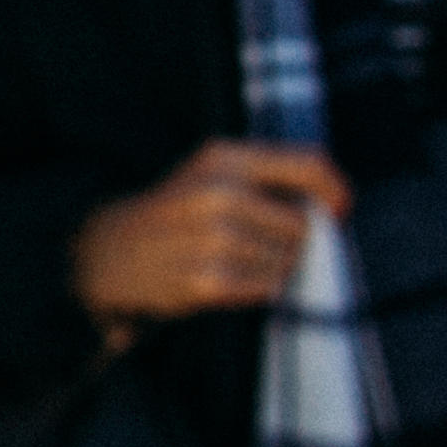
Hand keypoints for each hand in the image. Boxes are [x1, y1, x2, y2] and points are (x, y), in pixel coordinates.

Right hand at [73, 140, 350, 324]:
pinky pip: (267, 288)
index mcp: (224, 157)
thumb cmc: (177, 214)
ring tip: (239, 261)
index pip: (311, 165)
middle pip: (305, 224)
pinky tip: (229, 280)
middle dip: (297, 241)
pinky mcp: (206, 280)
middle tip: (264, 244)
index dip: (337, 191)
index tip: (338, 212)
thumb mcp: (211, 175)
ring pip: (289, 260)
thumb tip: (336, 207)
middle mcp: (218, 192)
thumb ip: (269, 179)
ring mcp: (211, 238)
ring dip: (276, 268)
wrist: (108, 252)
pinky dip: (258, 289)